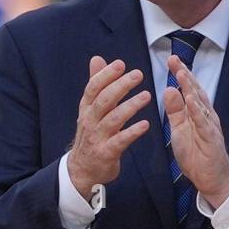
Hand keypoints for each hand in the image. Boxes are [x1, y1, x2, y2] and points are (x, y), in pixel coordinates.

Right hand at [67, 56, 151, 196]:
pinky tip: (145, 125)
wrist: (82, 168)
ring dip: (130, 106)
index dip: (106, 75)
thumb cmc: (92, 134)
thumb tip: (97, 59)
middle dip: (120, 86)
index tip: (120, 64)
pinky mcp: (106, 153)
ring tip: (146, 96)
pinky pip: (120, 141)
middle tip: (138, 74)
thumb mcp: (91, 109)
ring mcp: (97, 137)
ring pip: (113, 119)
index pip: (93, 88)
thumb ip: (96, 84)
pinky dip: (132, 132)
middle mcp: (90, 120)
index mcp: (87, 108)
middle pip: (104, 100)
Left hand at [164, 55, 228, 207]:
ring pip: (200, 104)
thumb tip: (168, 90)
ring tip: (182, 75)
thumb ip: (175, 110)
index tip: (171, 59)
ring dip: (191, 89)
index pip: (188, 89)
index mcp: (196, 112)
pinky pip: (204, 123)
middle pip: (195, 91)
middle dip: (185, 74)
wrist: (210, 177)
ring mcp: (209, 126)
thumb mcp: (179, 129)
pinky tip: (191, 101)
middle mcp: (205, 115)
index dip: (181, 74)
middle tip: (175, 59)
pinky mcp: (211, 139)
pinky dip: (198, 112)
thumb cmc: (196, 153)